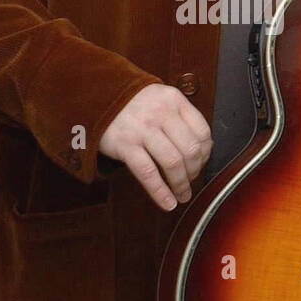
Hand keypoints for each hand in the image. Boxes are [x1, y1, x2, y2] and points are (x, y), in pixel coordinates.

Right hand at [98, 83, 212, 211]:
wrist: (95, 96)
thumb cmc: (132, 103)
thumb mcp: (159, 98)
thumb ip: (180, 117)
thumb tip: (203, 148)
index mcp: (174, 100)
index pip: (202, 131)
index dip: (205, 153)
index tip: (201, 163)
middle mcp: (160, 113)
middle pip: (190, 149)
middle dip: (194, 171)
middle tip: (190, 181)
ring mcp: (142, 129)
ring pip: (173, 162)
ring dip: (181, 184)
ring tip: (182, 195)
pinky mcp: (125, 144)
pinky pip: (148, 173)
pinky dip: (161, 192)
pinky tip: (168, 203)